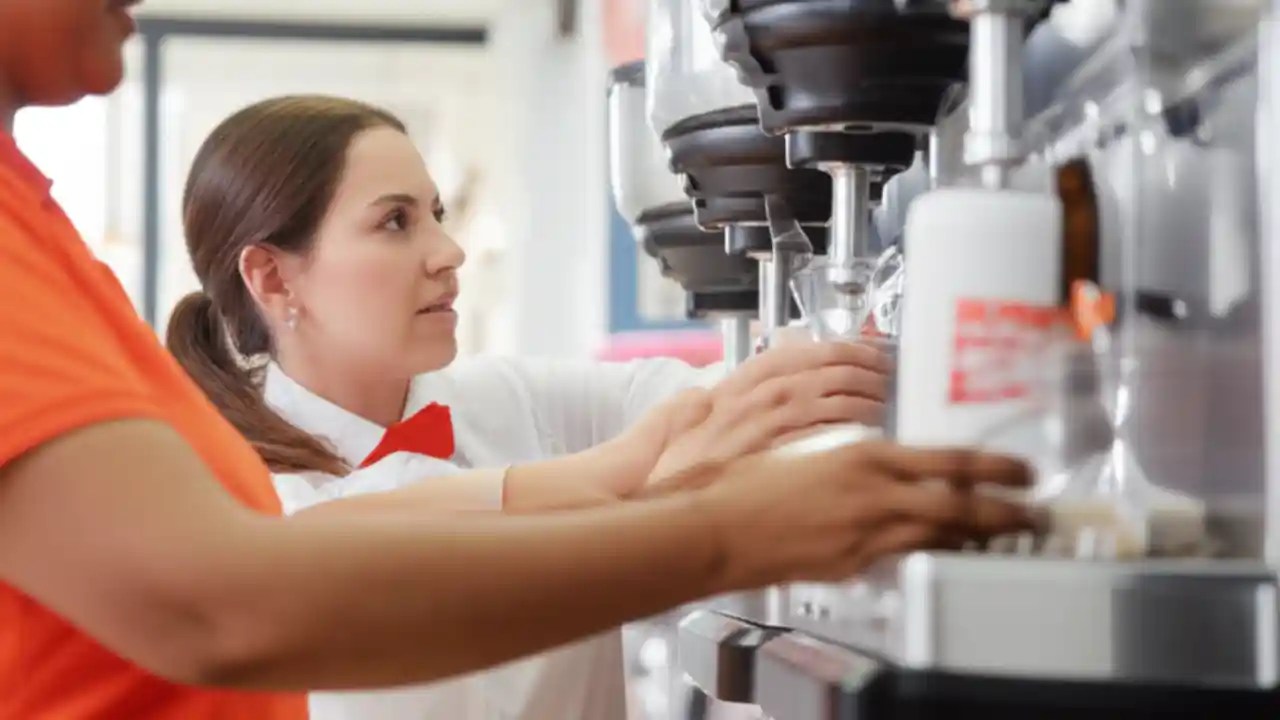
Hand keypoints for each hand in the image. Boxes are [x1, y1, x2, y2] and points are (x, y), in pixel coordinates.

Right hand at [644, 342, 890, 483]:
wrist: (652, 501)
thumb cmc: (673, 469)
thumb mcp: (689, 418)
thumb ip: (718, 397)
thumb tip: (731, 388)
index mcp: (739, 385)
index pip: (802, 351)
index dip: (842, 347)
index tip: (865, 351)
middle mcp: (757, 401)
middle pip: (829, 371)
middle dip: (866, 372)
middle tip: (887, 379)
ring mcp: (771, 432)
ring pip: (837, 401)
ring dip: (869, 401)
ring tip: (886, 408)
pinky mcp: (784, 466)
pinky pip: (830, 442)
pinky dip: (857, 437)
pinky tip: (872, 443)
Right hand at [689, 442, 1034, 586]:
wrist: (716, 527)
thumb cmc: (747, 483)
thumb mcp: (809, 451)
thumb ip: (853, 460)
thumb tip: (883, 467)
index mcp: (864, 457)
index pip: (949, 462)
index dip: (994, 470)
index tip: (1022, 471)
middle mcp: (874, 495)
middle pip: (959, 507)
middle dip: (1004, 512)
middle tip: (1034, 514)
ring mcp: (865, 535)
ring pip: (938, 537)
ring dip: (976, 538)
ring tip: (1002, 537)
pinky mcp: (851, 565)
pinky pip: (902, 558)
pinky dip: (928, 554)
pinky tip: (942, 554)